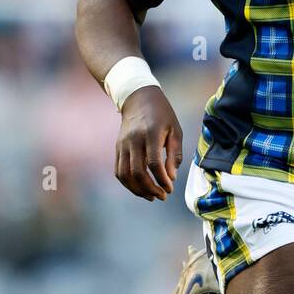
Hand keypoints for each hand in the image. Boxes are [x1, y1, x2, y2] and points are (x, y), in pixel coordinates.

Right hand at [114, 86, 182, 200]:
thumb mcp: (175, 130)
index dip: (162, 179)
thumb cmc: (162, 115)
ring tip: (151, 196)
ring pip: (125, 174)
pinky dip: (128, 183)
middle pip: (137, 172)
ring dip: (137, 190)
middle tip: (162, 196)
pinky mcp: (117, 148)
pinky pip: (119, 171)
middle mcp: (133, 140)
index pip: (154, 163)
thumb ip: (174, 154)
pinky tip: (140, 189)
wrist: (138, 98)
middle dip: (150, 189)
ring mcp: (122, 145)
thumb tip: (171, 177)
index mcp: (150, 133)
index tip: (170, 188)